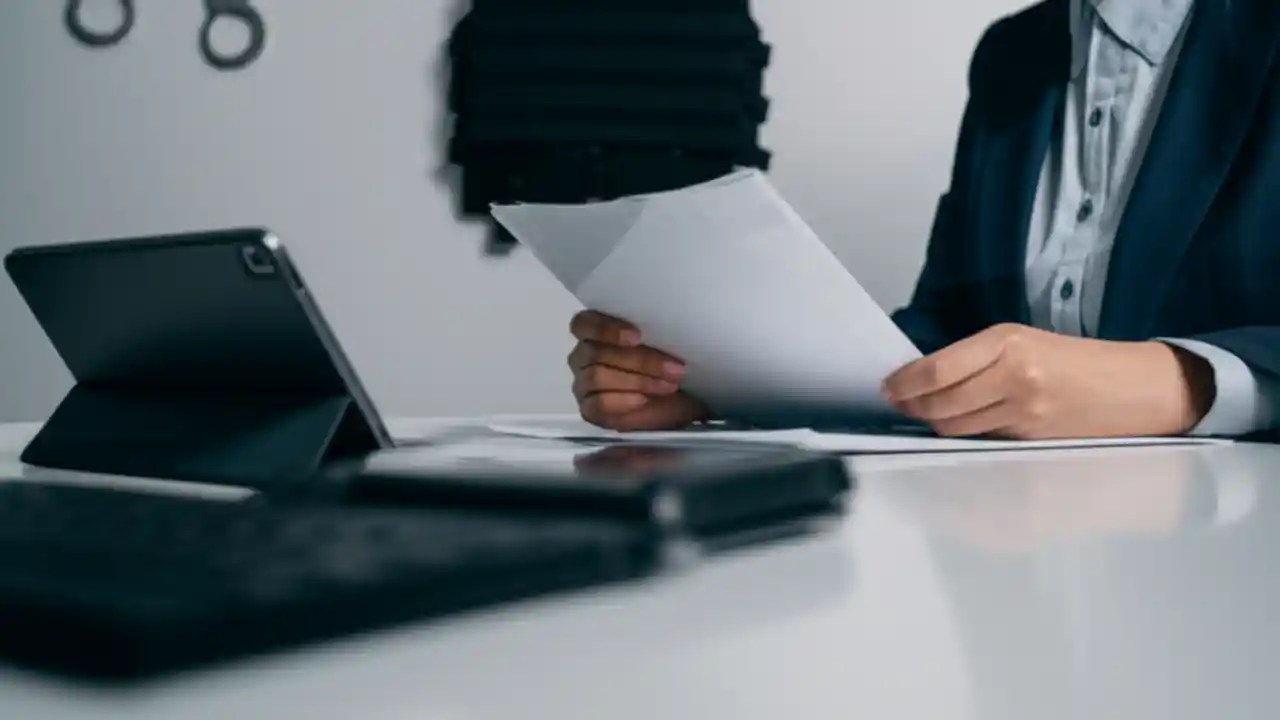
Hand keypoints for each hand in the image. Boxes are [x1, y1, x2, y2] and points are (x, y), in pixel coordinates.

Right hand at [568, 311, 707, 430]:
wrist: (677, 401)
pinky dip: (624, 401)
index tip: (637, 336)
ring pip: (598, 377)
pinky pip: (599, 404)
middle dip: (640, 360)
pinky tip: (644, 400)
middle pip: (596, 353)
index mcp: (594, 331)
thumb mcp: (667, 343)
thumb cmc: (666, 364)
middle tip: (674, 368)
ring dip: (639, 381)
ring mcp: (583, 384)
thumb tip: (668, 323)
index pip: (583, 323)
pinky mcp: (589, 410)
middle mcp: (583, 356)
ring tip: (669, 385)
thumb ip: (656, 331)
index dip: (605, 328)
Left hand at [882, 324, 1215, 438]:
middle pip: (939, 404)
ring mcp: (1024, 412)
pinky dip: (962, 434)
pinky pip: (981, 439)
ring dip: (932, 424)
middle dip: (912, 407)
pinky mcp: (1031, 439)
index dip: (903, 384)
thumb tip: (920, 378)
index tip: (887, 387)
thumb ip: (974, 358)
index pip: (936, 371)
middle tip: (899, 403)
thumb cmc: (1074, 360)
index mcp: (1007, 342)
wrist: (1134, 387)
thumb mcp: (1023, 341)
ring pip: (955, 428)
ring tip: (925, 414)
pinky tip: (958, 426)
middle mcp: (1014, 376)